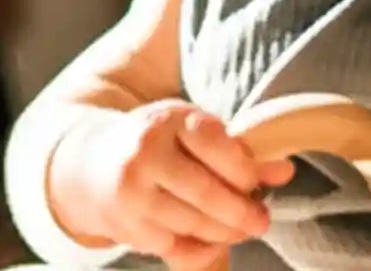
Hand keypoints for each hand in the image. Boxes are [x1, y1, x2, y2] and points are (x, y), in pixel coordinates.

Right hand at [50, 100, 295, 268]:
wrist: (85, 162)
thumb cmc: (153, 143)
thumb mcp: (188, 133)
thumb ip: (238, 150)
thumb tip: (284, 170)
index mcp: (165, 120)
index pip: (219, 145)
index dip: (245, 170)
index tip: (253, 182)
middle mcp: (144, 153)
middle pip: (211, 194)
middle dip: (244, 214)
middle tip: (259, 220)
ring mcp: (132, 192)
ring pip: (198, 225)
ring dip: (227, 233)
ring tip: (236, 229)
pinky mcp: (127, 226)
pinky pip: (180, 250)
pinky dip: (203, 250)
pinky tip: (208, 241)